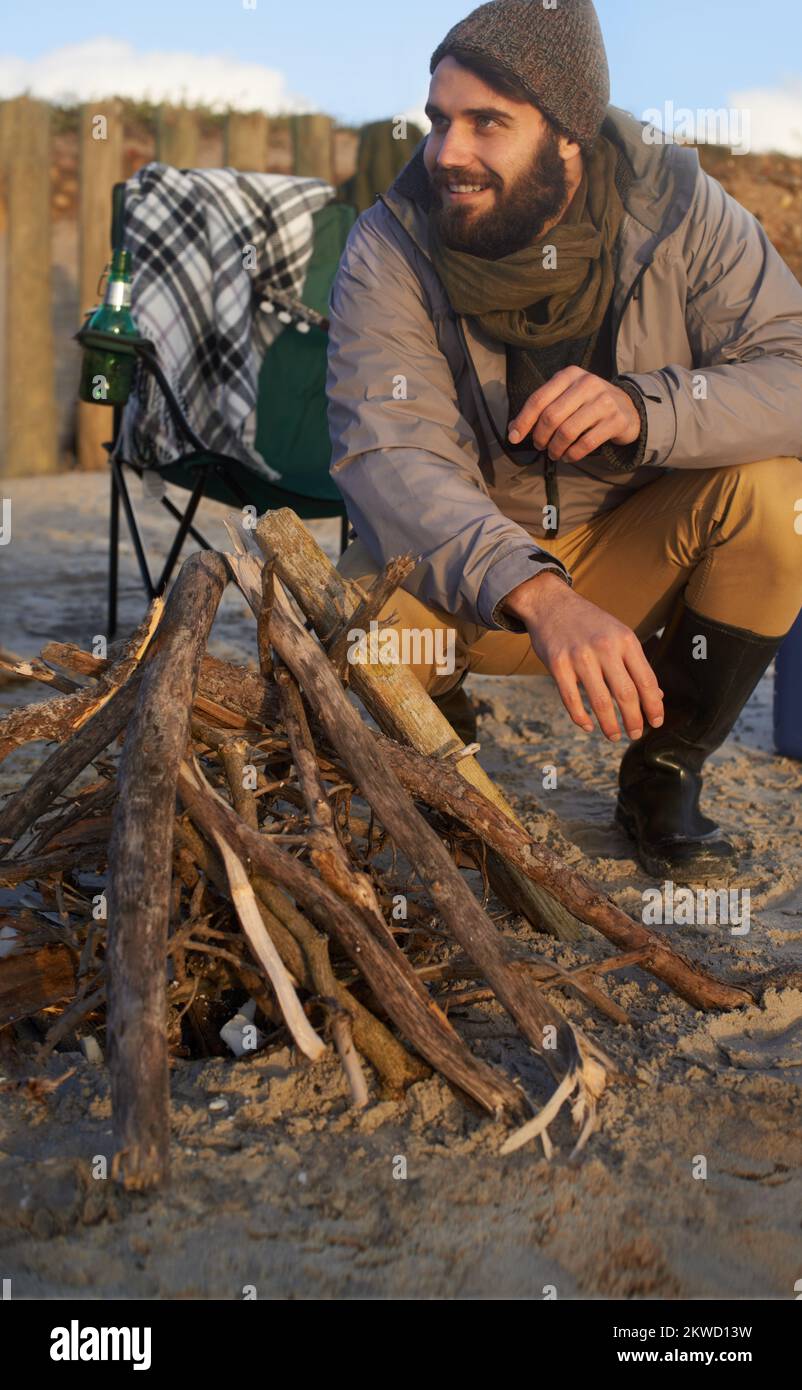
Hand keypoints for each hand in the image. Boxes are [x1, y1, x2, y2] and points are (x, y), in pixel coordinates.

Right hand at [504, 572, 664, 741]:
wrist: (552, 604)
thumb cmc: (589, 623)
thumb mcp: (618, 635)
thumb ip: (636, 664)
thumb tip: (656, 696)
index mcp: (625, 640)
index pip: (646, 680)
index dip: (654, 706)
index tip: (656, 722)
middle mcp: (605, 647)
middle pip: (626, 694)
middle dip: (634, 720)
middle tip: (636, 734)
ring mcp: (580, 656)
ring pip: (600, 701)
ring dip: (610, 725)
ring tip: (614, 736)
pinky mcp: (558, 664)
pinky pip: (571, 699)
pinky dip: (580, 718)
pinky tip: (588, 726)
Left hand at [508, 367, 640, 462]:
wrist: (628, 407)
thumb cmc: (587, 404)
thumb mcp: (565, 398)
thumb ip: (541, 409)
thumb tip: (513, 430)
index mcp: (569, 375)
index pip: (538, 399)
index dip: (523, 421)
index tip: (513, 438)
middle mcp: (587, 384)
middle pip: (551, 417)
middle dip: (540, 437)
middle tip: (540, 446)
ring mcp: (603, 401)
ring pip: (567, 432)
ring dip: (555, 449)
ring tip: (554, 454)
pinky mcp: (616, 420)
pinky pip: (586, 444)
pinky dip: (572, 455)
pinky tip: (568, 457)